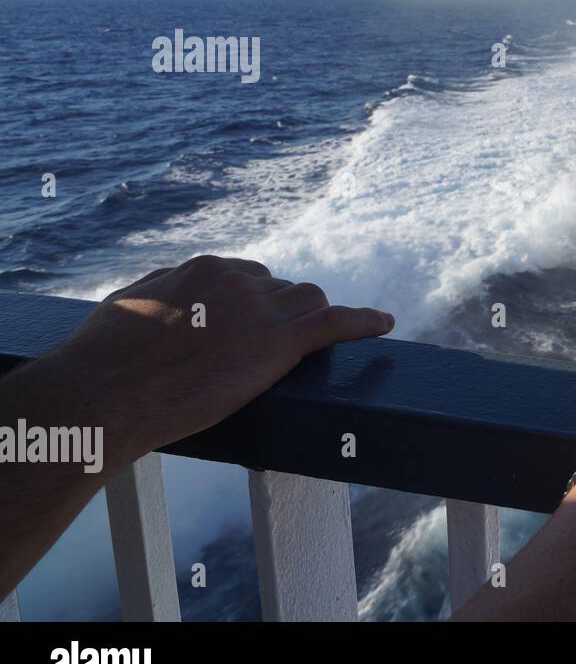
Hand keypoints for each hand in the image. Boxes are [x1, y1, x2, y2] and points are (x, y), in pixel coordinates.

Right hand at [40, 255, 393, 465]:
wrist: (103, 394)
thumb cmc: (101, 361)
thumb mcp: (128, 305)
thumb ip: (161, 290)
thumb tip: (174, 285)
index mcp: (204, 269)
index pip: (247, 277)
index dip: (253, 304)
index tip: (252, 325)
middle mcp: (238, 280)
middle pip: (281, 289)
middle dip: (280, 314)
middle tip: (269, 349)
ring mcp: (261, 309)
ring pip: (308, 302)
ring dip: (309, 321)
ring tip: (309, 348)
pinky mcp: (278, 343)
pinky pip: (335, 323)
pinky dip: (364, 321)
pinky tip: (385, 324)